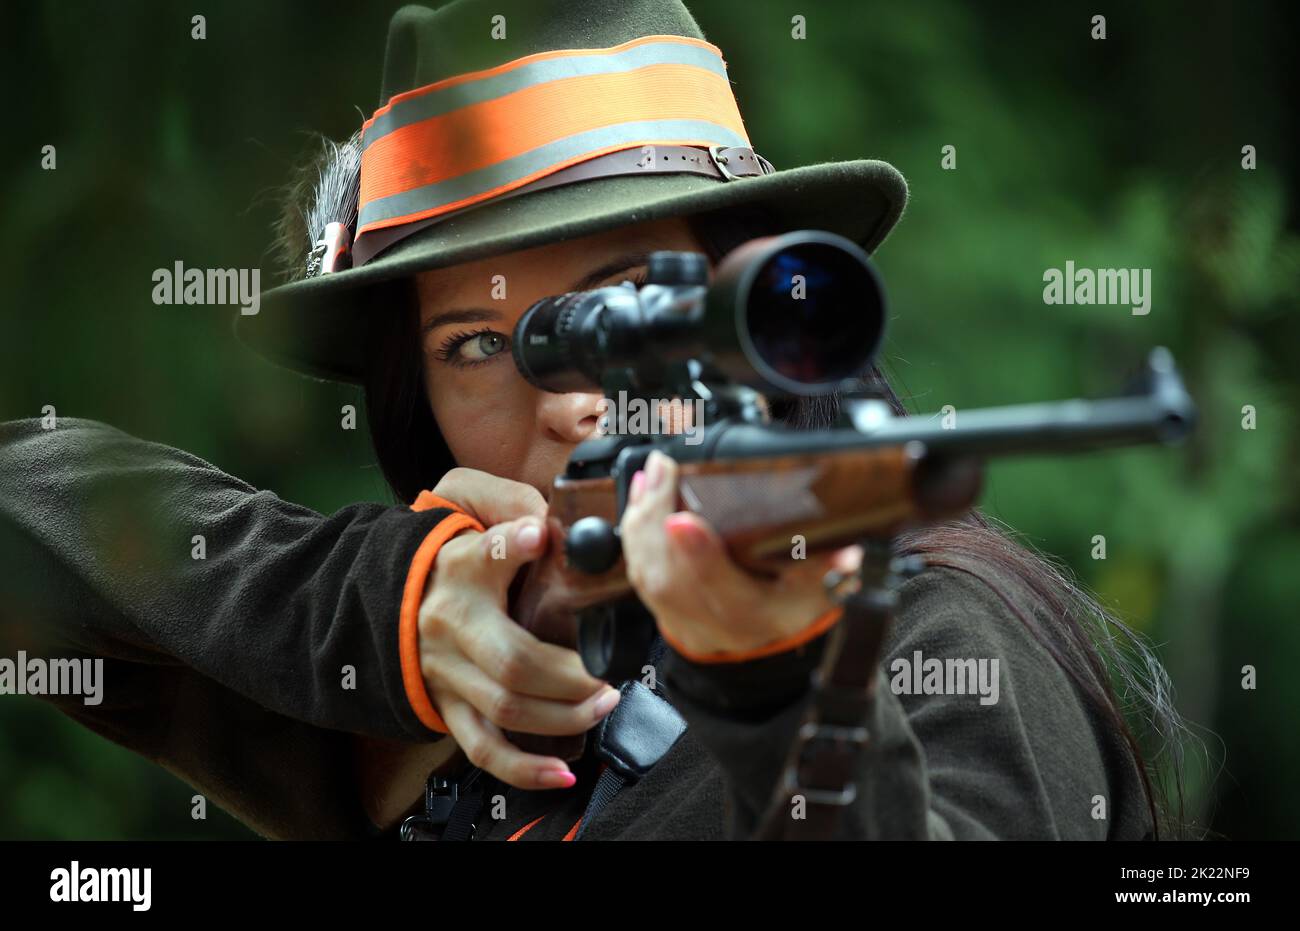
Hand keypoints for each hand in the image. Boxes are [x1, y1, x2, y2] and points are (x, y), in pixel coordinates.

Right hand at [417, 468, 620, 789]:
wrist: (387, 592)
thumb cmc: (447, 547)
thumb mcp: (464, 502)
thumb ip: (508, 500)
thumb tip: (554, 516)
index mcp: (462, 566)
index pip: (483, 553)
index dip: (511, 545)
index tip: (539, 534)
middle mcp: (452, 623)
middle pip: (512, 660)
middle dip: (570, 676)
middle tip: (609, 674)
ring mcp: (448, 671)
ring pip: (506, 708)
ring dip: (564, 715)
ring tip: (605, 703)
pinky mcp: (448, 705)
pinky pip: (484, 749)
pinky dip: (524, 769)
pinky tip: (563, 772)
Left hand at [620, 451, 861, 658]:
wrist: (754, 650)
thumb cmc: (786, 616)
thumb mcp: (818, 598)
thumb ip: (833, 574)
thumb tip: (851, 552)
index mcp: (747, 617)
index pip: (720, 590)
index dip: (698, 556)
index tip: (682, 520)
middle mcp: (705, 619)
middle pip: (669, 572)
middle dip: (658, 515)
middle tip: (663, 466)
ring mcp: (675, 613)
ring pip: (646, 567)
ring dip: (642, 514)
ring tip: (652, 470)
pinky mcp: (655, 600)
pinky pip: (635, 564)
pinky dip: (632, 525)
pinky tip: (638, 491)